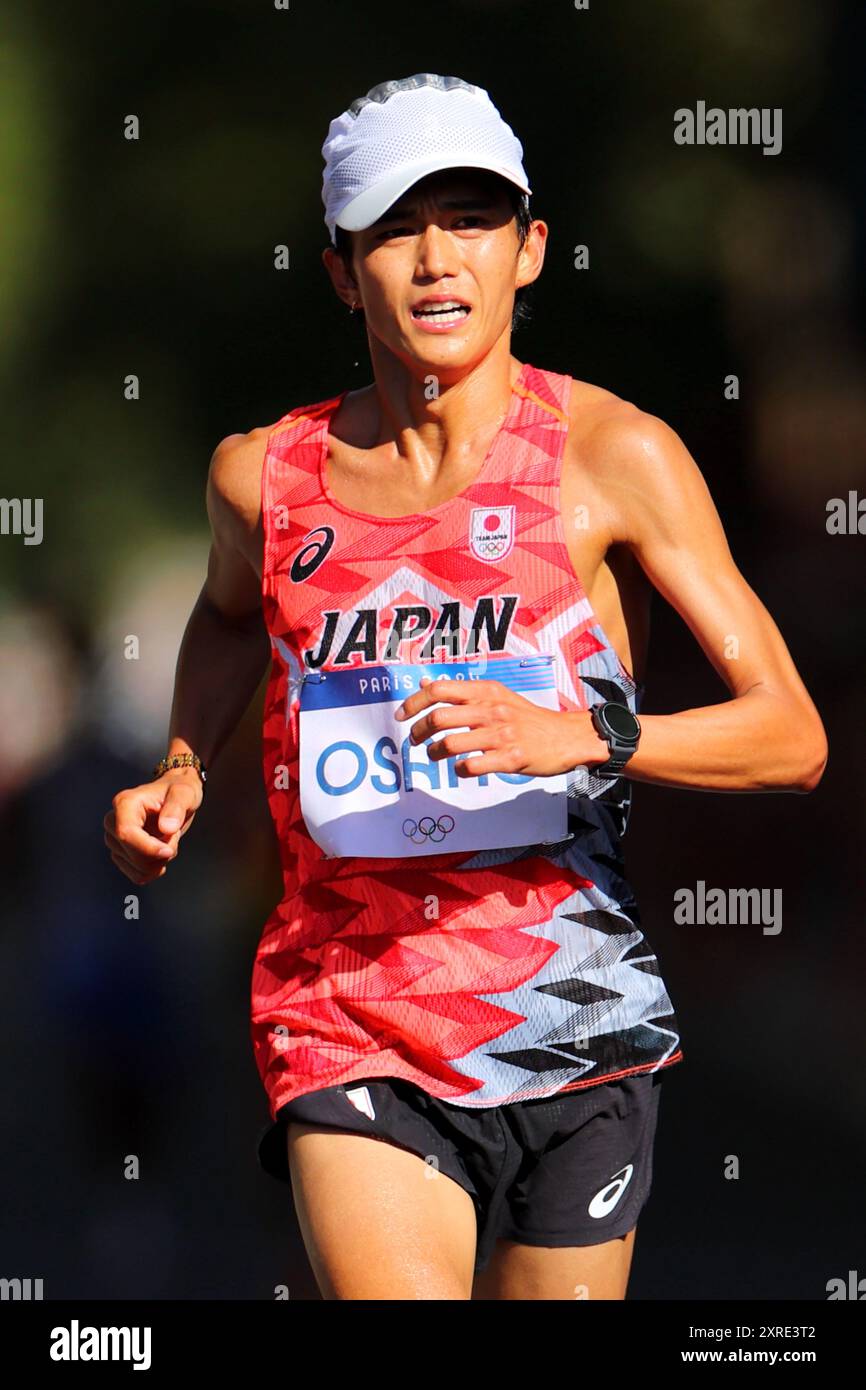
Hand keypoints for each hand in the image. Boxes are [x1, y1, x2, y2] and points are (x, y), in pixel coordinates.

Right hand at [103, 768, 203, 883]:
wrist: (175, 797)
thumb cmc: (178, 791)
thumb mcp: (184, 793)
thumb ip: (176, 808)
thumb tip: (166, 828)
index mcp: (125, 803)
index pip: (126, 833)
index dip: (148, 848)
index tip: (169, 850)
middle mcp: (114, 821)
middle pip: (131, 854)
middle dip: (159, 855)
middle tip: (173, 836)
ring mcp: (115, 838)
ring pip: (135, 867)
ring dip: (159, 861)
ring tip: (167, 840)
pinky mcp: (121, 852)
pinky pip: (136, 874)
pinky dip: (153, 870)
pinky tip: (162, 856)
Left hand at [394, 675, 609, 778]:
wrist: (566, 737)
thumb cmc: (527, 718)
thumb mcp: (497, 696)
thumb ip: (463, 693)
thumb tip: (425, 684)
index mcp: (487, 691)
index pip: (439, 690)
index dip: (413, 703)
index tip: (401, 716)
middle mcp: (492, 709)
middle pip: (438, 717)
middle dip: (418, 731)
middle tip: (414, 740)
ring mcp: (501, 735)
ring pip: (450, 744)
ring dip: (433, 753)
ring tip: (434, 756)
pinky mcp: (510, 759)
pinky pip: (471, 766)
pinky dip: (459, 769)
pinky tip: (462, 768)